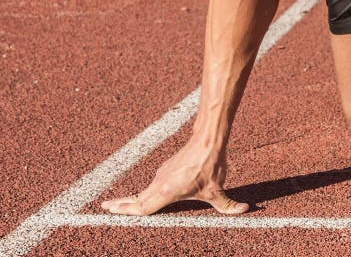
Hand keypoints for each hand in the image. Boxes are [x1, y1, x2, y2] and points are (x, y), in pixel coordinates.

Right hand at [101, 139, 248, 215]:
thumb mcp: (218, 190)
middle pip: (137, 198)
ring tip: (118, 204)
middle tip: (105, 208)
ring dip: (133, 198)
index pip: (141, 206)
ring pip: (145, 190)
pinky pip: (154, 183)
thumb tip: (245, 210)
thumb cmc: (211, 165)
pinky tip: (147, 194)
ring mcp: (163, 173)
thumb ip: (229, 205)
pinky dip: (146, 190)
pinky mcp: (168, 167)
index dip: (125, 211)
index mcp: (166, 191)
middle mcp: (160, 182)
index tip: (110, 212)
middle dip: (121, 205)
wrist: (208, 139)